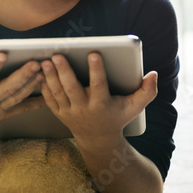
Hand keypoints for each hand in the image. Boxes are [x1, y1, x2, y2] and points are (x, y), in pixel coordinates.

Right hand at [0, 53, 44, 143]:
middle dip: (22, 76)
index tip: (3, 53)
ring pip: (19, 96)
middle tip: (36, 63)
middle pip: (7, 87)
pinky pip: (24, 107)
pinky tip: (52, 93)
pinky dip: (38, 100)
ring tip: (46, 71)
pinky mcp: (5, 113)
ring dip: (33, 84)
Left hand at [39, 52, 156, 145]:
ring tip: (45, 61)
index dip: (96, 69)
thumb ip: (147, 91)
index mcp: (101, 105)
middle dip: (64, 72)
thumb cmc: (118, 117)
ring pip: (58, 93)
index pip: (99, 85)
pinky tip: (40, 72)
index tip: (94, 53)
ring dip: (50, 77)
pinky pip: (49, 99)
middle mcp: (84, 108)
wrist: (98, 139)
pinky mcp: (59, 113)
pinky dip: (44, 86)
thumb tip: (153, 74)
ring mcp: (70, 112)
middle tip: (58, 55)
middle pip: (72, 89)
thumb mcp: (135, 107)